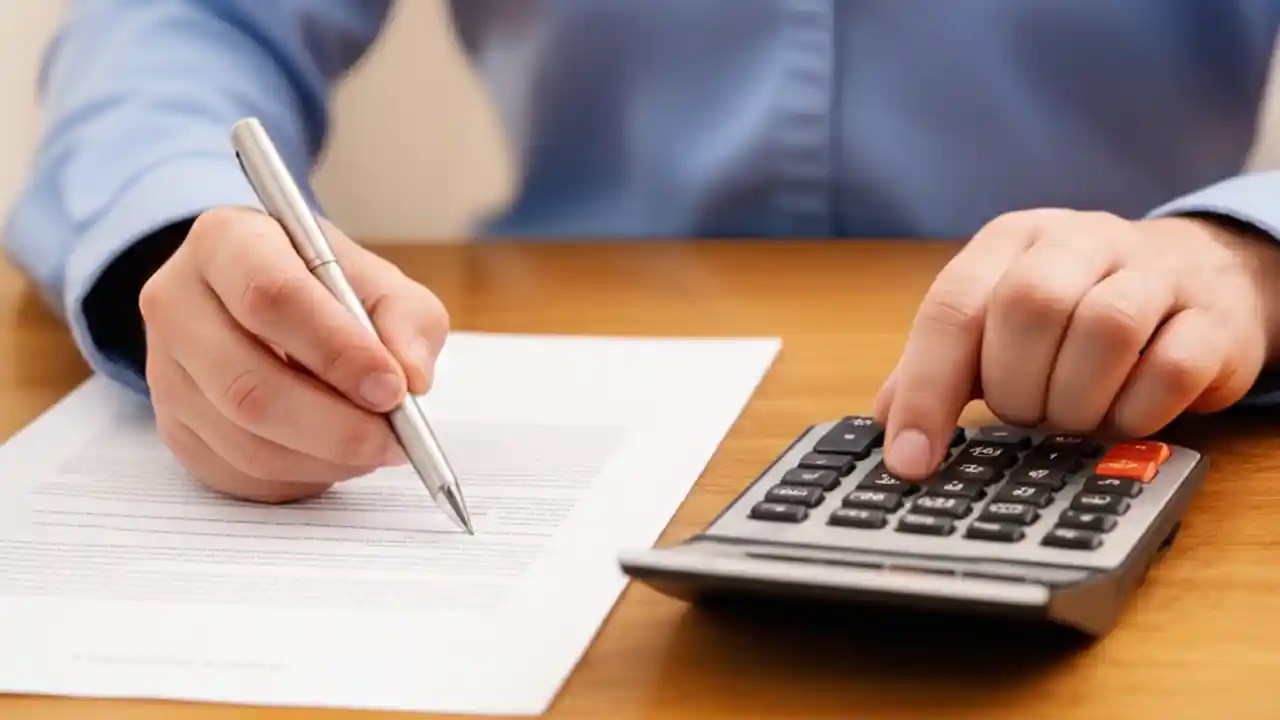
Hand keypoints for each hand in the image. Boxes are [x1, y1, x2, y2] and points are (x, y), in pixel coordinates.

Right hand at [139, 206, 448, 501]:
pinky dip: (301, 476)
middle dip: (335, 425)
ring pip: (243, 439)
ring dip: (324, 458)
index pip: (271, 296)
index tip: (392, 388)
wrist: (271, 306)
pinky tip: (336, 457)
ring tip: (375, 447)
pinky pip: (238, 471)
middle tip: (393, 438)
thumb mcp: (381, 283)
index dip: (337, 351)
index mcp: (227, 241)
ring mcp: (164, 370)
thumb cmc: (329, 289)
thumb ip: (406, 320)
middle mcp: (178, 302)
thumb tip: (410, 378)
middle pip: (248, 384)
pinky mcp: (173, 426)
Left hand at [874, 209, 1279, 479]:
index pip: (954, 306)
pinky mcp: (1213, 318)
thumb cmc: (1078, 309)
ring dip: (1076, 398)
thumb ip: (940, 364)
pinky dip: (1137, 410)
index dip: (926, 389)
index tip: (911, 458)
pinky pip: (1172, 367)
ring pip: (1105, 329)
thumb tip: (888, 419)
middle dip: (1014, 385)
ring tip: (1072, 415)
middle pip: (1030, 307)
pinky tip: (1123, 415)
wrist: (1202, 279)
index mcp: (1014, 240)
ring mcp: (1155, 273)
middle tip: (1023, 413)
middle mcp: (1083, 240)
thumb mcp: (998, 321)